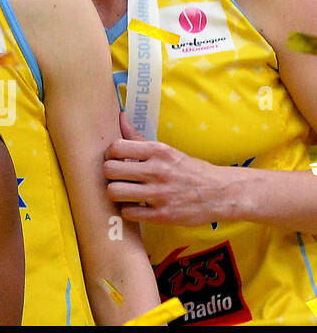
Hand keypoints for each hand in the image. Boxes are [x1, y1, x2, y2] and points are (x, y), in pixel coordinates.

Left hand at [103, 113, 231, 225]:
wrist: (222, 193)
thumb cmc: (190, 170)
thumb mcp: (167, 151)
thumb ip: (139, 138)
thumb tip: (120, 117)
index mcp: (157, 151)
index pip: (115, 147)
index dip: (110, 155)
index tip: (117, 161)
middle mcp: (157, 170)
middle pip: (110, 170)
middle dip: (110, 175)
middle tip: (119, 178)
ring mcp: (160, 194)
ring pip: (114, 192)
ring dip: (116, 194)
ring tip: (125, 194)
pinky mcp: (163, 215)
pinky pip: (128, 213)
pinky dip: (129, 211)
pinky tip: (137, 207)